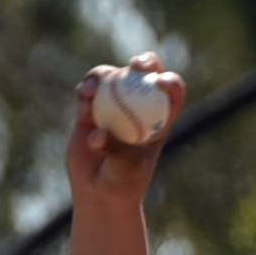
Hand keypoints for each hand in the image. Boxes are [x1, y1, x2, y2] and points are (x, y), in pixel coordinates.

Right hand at [65, 52, 186, 211]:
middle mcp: (138, 106)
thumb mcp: (126, 168)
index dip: (171, 82)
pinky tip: (83, 96)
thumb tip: (97, 134)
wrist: (99, 192)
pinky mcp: (90, 108)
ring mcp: (113, 104)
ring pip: (112, 77)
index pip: (172, 93)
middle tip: (136, 65)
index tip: (161, 82)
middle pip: (145, 74)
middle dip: (144, 62)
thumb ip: (116, 150)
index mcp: (160, 118)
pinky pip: (88, 91)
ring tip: (92, 90)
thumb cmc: (122, 182)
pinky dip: (86, 90)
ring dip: (103, 76)